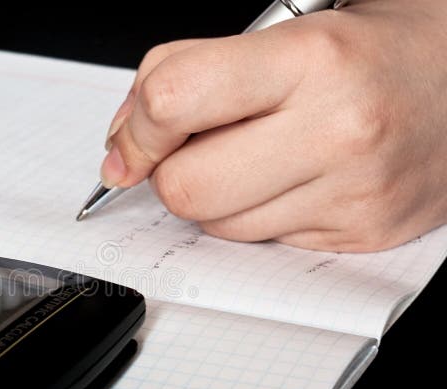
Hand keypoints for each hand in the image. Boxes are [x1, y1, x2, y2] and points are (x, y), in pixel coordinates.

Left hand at [102, 0, 446, 251]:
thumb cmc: (383, 44)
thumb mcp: (289, 23)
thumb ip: (196, 70)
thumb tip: (128, 135)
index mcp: (315, 58)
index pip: (173, 99)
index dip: (135, 125)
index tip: (130, 136)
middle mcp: (338, 131)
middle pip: (185, 187)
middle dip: (168, 170)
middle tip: (189, 145)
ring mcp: (353, 193)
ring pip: (217, 225)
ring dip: (213, 195)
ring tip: (256, 153)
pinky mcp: (362, 234)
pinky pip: (262, 242)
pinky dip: (255, 213)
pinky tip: (290, 177)